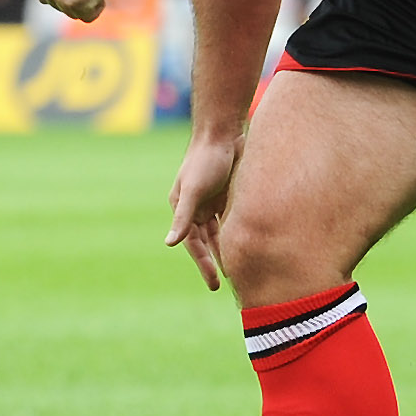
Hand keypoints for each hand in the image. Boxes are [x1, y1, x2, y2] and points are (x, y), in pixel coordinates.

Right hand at [164, 134, 239, 290]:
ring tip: (237, 270)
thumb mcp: (194, 191)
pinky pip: (231, 220)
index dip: (203, 263)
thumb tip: (168, 244)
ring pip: (219, 232)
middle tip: (224, 284)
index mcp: (182, 208)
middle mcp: (195, 207)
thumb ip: (183, 218)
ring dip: (226, 249)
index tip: (214, 282)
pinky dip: (236, 232)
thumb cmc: (205, 160)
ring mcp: (211, 202)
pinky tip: (246, 245)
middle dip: (214, 261)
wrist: (223, 132)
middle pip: (205, 241)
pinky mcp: (226, 195)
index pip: (193, 243)